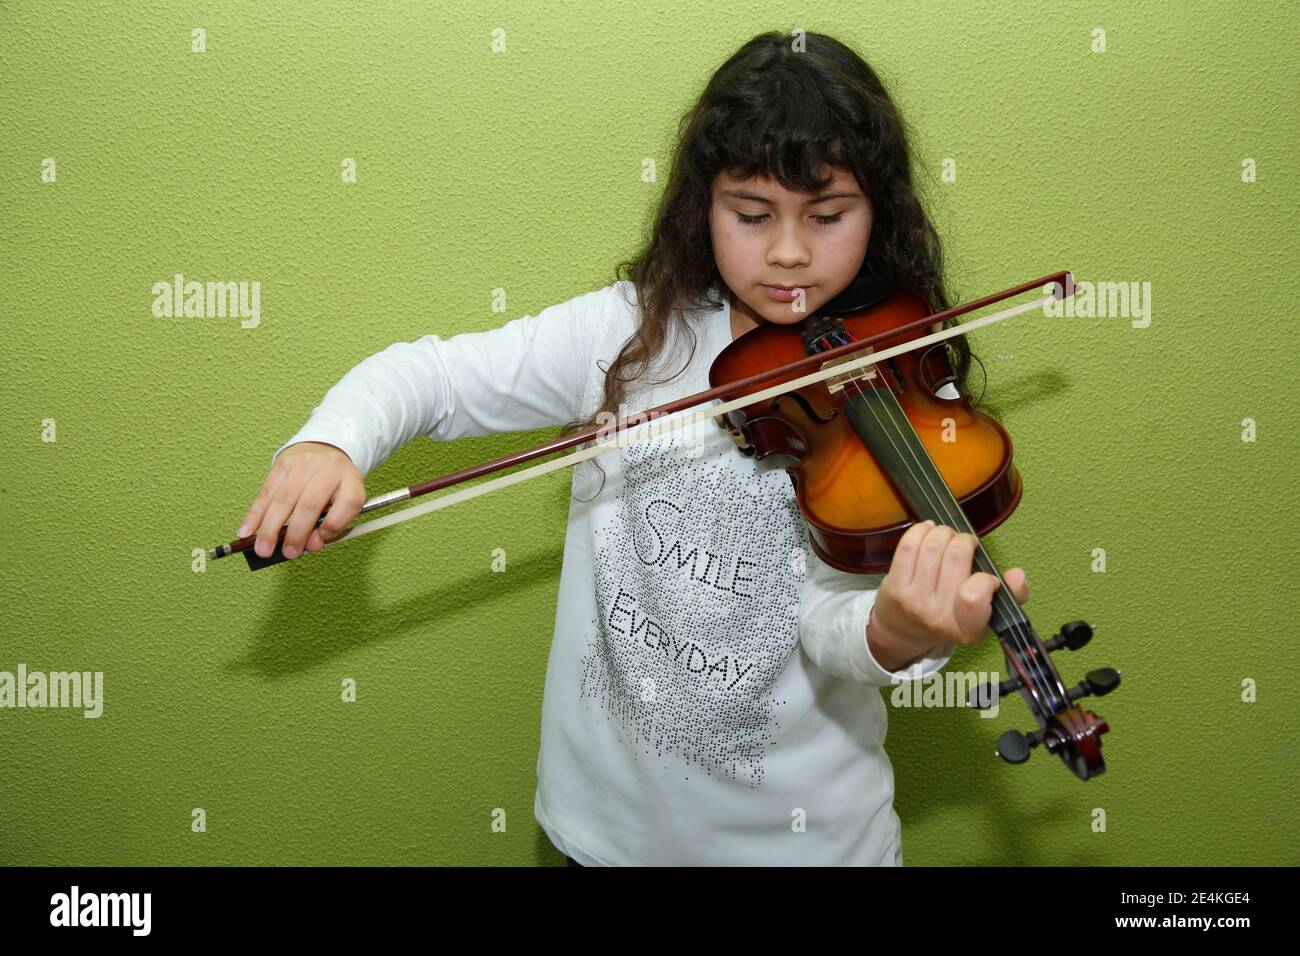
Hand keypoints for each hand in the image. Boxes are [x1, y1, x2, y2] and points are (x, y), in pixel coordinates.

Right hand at [236, 442, 366, 559]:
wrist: (323, 452)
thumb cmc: (335, 486)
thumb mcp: (344, 503)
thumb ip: (334, 525)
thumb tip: (311, 544)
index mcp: (351, 479)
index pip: (349, 503)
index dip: (334, 526)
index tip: (318, 542)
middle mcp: (329, 468)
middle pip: (311, 503)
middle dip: (296, 533)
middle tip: (288, 553)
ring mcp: (304, 463)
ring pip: (284, 499)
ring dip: (270, 528)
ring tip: (263, 549)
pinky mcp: (283, 463)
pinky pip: (266, 492)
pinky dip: (255, 514)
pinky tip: (247, 530)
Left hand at [867, 519, 1028, 669]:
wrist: (905, 631)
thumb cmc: (951, 617)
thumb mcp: (986, 616)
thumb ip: (1012, 596)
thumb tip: (1017, 574)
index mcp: (968, 628)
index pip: (976, 595)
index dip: (985, 578)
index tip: (985, 575)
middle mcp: (939, 616)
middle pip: (955, 556)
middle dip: (964, 540)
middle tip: (965, 543)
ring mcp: (914, 601)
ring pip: (932, 547)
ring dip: (944, 532)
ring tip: (947, 537)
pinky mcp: (894, 586)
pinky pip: (909, 546)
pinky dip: (921, 530)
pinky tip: (929, 531)